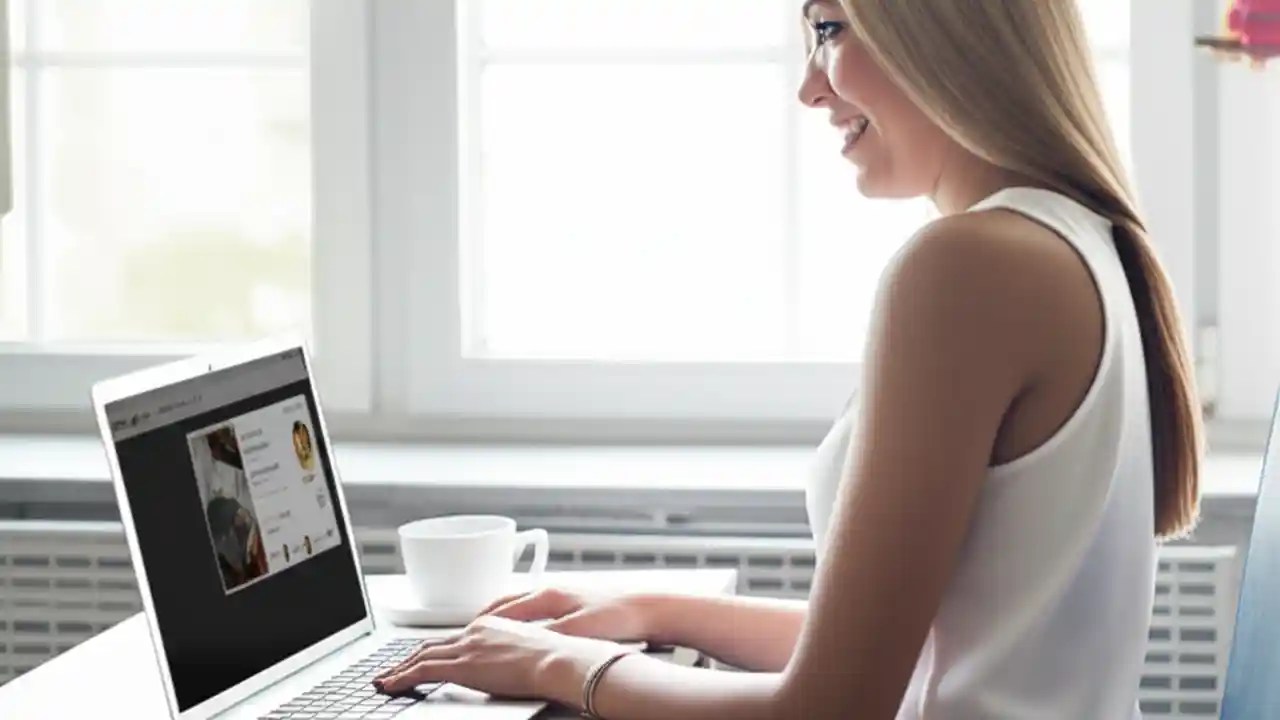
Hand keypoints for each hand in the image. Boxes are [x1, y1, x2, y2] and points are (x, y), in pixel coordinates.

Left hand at [372, 615, 626, 704]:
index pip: (453, 639)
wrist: (559, 660)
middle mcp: (475, 631)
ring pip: (421, 655)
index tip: (420, 659)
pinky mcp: (463, 664)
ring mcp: (467, 646)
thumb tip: (506, 669)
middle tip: (391, 669)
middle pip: (432, 644)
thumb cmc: (555, 660)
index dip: (432, 650)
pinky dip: (400, 677)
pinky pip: (422, 670)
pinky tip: (389, 686)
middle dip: (408, 658)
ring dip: (399, 669)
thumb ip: (510, 657)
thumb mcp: (528, 653)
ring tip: (385, 680)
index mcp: (490, 626)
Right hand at [474, 586, 652, 641]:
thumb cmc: (618, 617)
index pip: (503, 609)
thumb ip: (546, 639)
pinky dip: (524, 618)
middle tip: (468, 629)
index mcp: (548, 595)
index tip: (465, 634)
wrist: (651, 608)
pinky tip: (528, 629)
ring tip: (491, 628)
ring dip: (505, 616)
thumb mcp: (576, 632)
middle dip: (487, 616)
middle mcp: (553, 590)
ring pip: (524, 604)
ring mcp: (565, 594)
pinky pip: (539, 609)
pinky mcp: (577, 602)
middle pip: (509, 602)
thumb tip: (518, 646)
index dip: (482, 623)